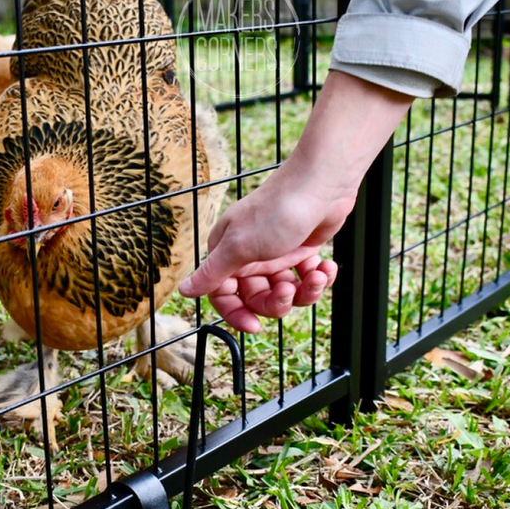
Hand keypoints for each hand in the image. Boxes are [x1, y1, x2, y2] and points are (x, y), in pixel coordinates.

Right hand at [179, 168, 353, 332]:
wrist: (322, 183)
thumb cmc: (278, 210)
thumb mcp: (240, 247)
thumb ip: (212, 273)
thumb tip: (183, 290)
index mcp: (227, 252)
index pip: (223, 295)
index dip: (237, 313)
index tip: (254, 326)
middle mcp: (249, 255)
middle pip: (256, 299)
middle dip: (276, 301)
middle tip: (288, 291)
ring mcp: (276, 254)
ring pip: (285, 292)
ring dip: (304, 291)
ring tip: (316, 276)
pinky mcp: (300, 250)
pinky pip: (306, 279)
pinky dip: (319, 277)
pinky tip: (326, 265)